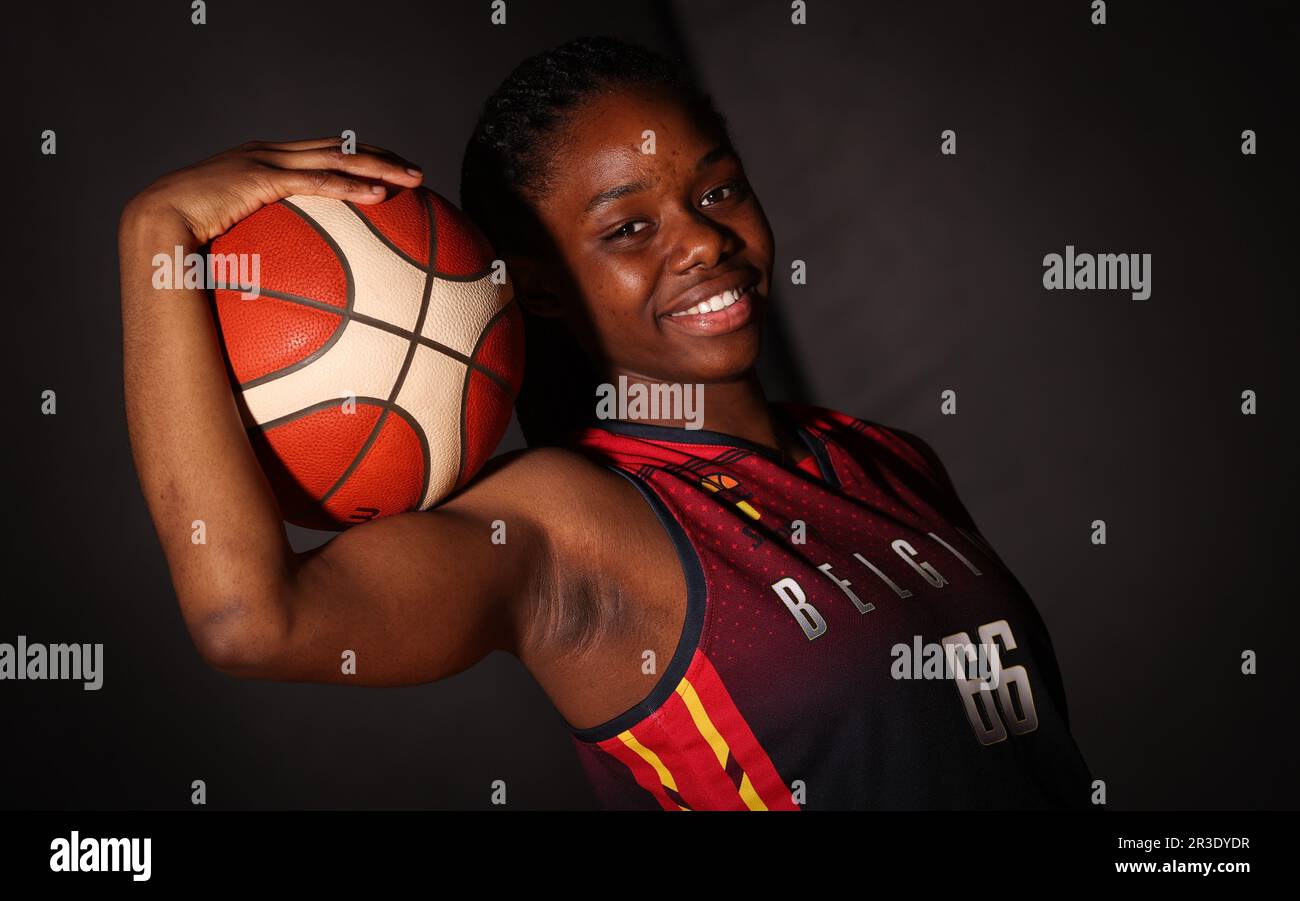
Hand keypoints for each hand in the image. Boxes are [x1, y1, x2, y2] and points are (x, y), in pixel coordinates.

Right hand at [124, 137, 423, 242]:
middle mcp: (268, 153)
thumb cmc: (186, 242)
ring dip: (380, 166)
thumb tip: (289, 288)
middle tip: (417, 173)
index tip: (391, 172)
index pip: (322, 153)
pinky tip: (380, 197)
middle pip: (338, 147)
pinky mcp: (261, 176)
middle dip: (382, 156)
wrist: (152, 225)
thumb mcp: (233, 240)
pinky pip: (317, 181)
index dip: (358, 158)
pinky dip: (351, 187)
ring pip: (336, 157)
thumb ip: (263, 248)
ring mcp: (264, 160)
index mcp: (263, 162)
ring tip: (414, 179)